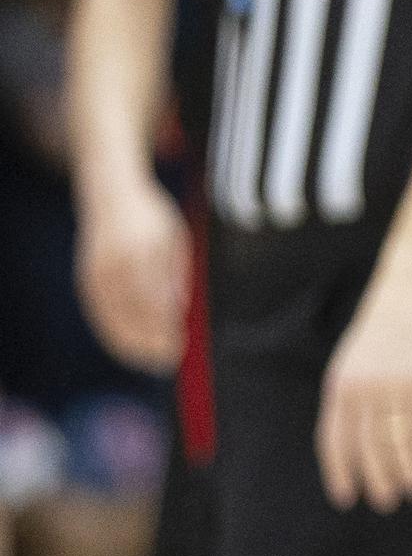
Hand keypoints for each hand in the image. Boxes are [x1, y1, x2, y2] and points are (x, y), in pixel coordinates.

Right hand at [76, 173, 188, 373]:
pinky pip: (98, 312)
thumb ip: (174, 273)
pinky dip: (112, 331)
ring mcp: (98, 270)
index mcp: (146, 248)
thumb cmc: (152, 216)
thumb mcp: (174, 237)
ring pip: (112, 316)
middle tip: (167, 362)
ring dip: (130, 343)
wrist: (111, 193)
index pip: (156, 298)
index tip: (180, 345)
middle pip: (133, 312)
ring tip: (149, 360)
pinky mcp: (86, 277)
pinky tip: (126, 345)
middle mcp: (118, 261)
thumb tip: (178, 312)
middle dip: (149, 340)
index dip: (166, 326)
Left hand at [319, 257, 411, 511]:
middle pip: (369, 448)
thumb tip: (353, 446)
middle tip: (388, 501)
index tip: (347, 498)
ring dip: (408, 470)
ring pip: (400, 441)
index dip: (340, 473)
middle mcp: (365, 390)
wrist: (411, 291)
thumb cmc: (381, 331)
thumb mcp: (352, 362)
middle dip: (378, 479)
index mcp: (339, 387)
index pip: (334, 442)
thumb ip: (349, 399)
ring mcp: (397, 385)